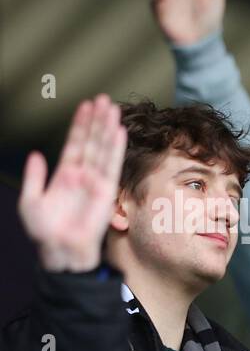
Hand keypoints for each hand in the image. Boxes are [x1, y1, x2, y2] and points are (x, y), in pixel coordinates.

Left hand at [19, 94, 125, 272]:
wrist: (59, 251)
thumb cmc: (44, 231)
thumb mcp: (29, 201)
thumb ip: (34, 177)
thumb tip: (37, 155)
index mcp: (64, 175)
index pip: (75, 144)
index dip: (79, 125)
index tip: (85, 106)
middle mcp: (82, 176)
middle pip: (91, 142)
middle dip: (97, 121)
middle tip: (102, 100)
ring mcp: (95, 183)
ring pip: (102, 149)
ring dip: (107, 129)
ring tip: (111, 109)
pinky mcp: (105, 192)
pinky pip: (111, 166)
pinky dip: (115, 149)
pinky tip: (118, 133)